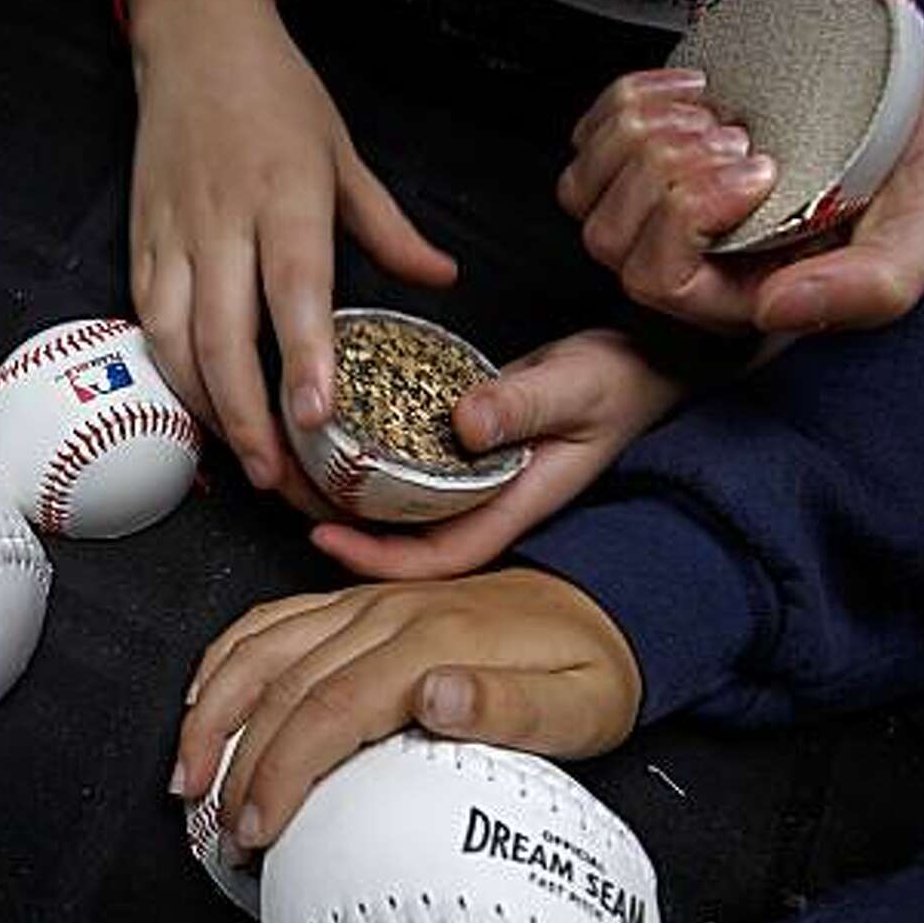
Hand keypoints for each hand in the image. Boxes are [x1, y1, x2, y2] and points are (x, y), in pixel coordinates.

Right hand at [127, 0, 454, 510]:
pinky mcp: (142, 247)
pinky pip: (150, 329)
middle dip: (250, 419)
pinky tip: (206, 414)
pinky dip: (176, 379)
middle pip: (224, 339)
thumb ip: (390, 227)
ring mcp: (174, 238)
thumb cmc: (274, 96)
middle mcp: (223, 222)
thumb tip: (441, 279)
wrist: (194, 43)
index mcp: (285, 195)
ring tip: (249, 464)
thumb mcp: (345, 152)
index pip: (293, 288)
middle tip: (282, 479)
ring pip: (177, 345)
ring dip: (211, 413)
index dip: (303, 358)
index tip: (317, 416)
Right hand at [174, 569, 639, 849]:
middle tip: (216, 833)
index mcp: (433, 643)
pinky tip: (200, 700)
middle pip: (281, 688)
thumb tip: (433, 698)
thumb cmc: (588, 669)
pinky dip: (223, 660)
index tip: (256, 830)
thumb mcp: (583, 704)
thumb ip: (512, 706)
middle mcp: (385, 615)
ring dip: (210, 712)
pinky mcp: (353, 603)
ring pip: (258, 648)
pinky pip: (269, 620)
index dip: (282, 772)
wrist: (600, 603)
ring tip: (185, 777)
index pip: (329, 710)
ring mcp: (363, 604)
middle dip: (235, 765)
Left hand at [311, 331, 684, 579]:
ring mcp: (467, 480)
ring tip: (287, 462)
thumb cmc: (620, 382)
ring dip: (337, 490)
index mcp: (512, 505)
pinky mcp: (455, 450)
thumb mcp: (578, 386)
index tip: (325, 534)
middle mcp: (481, 502)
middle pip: (399, 539)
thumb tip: (466, 421)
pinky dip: (358, 460)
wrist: (642, 364)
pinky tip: (321, 438)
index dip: (377, 558)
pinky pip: (398, 469)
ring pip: (391, 506)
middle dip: (337, 522)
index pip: (438, 557)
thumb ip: (525, 403)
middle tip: (281, 486)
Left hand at [560, 54, 923, 332]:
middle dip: (669, 170)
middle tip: (742, 135)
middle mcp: (689, 260)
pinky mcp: (642, 157)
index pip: (660, 279)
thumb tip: (776, 308)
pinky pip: (586, 140)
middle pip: (611, 238)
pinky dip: (629, 102)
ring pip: (584, 191)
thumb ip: (869, 286)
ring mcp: (657, 210)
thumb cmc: (922, 168)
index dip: (689, 216)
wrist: (921, 102)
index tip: (761, 168)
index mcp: (741, 293)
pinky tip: (692, 90)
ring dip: (644, 134)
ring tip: (719, 112)